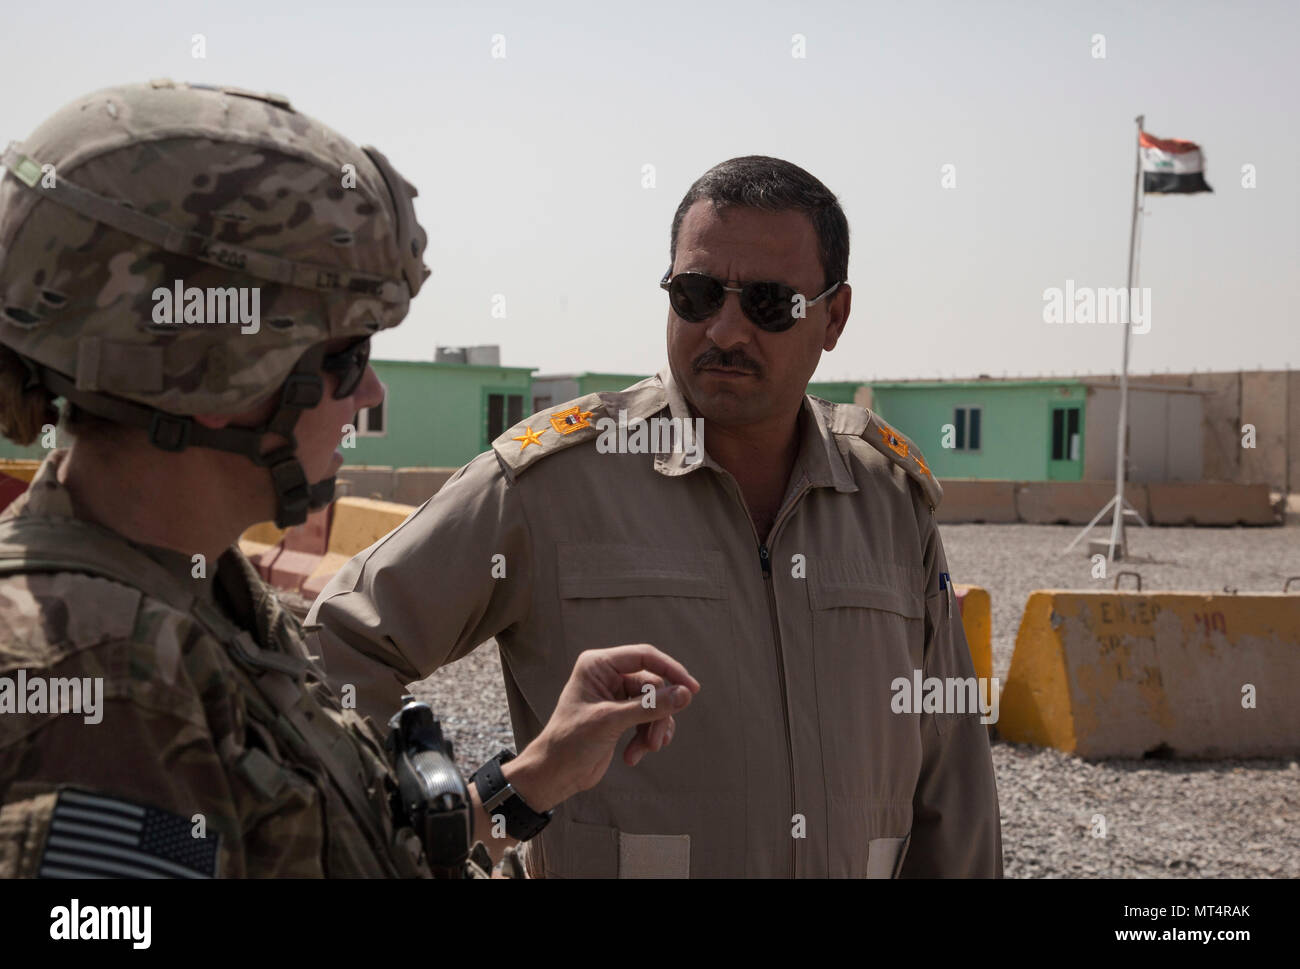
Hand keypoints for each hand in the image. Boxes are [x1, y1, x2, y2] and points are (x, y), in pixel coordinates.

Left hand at [504, 644, 699, 811]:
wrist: (555, 774)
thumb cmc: (571, 742)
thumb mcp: (612, 721)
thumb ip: (650, 706)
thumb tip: (685, 694)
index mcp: (599, 665)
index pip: (644, 657)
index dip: (671, 671)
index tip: (692, 690)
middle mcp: (608, 675)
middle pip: (653, 685)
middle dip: (658, 714)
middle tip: (656, 740)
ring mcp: (615, 696)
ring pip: (654, 704)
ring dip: (653, 729)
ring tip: (646, 750)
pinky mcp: (621, 715)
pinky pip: (648, 719)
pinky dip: (646, 737)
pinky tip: (635, 755)